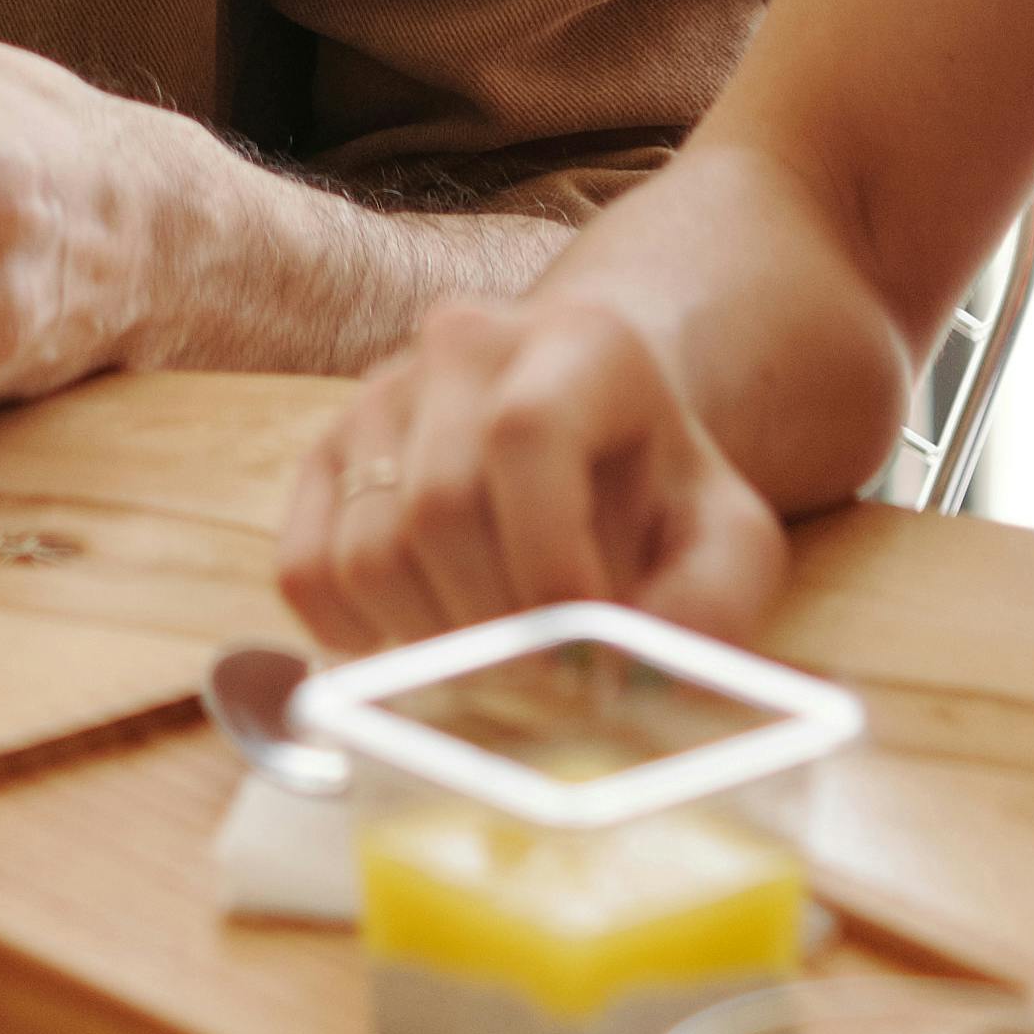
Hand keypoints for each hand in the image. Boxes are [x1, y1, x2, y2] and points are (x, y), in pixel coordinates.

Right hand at [277, 278, 787, 652]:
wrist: (595, 435)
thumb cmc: (659, 494)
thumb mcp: (728, 539)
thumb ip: (711, 604)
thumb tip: (636, 672)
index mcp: (580, 342)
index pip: (527, 435)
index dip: (544, 560)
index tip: (582, 663)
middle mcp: (464, 345)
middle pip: (439, 506)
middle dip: (495, 629)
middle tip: (547, 691)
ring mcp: (381, 396)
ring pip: (368, 550)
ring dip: (435, 642)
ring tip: (500, 661)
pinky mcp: (324, 455)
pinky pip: (306, 570)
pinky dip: (358, 636)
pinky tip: (431, 641)